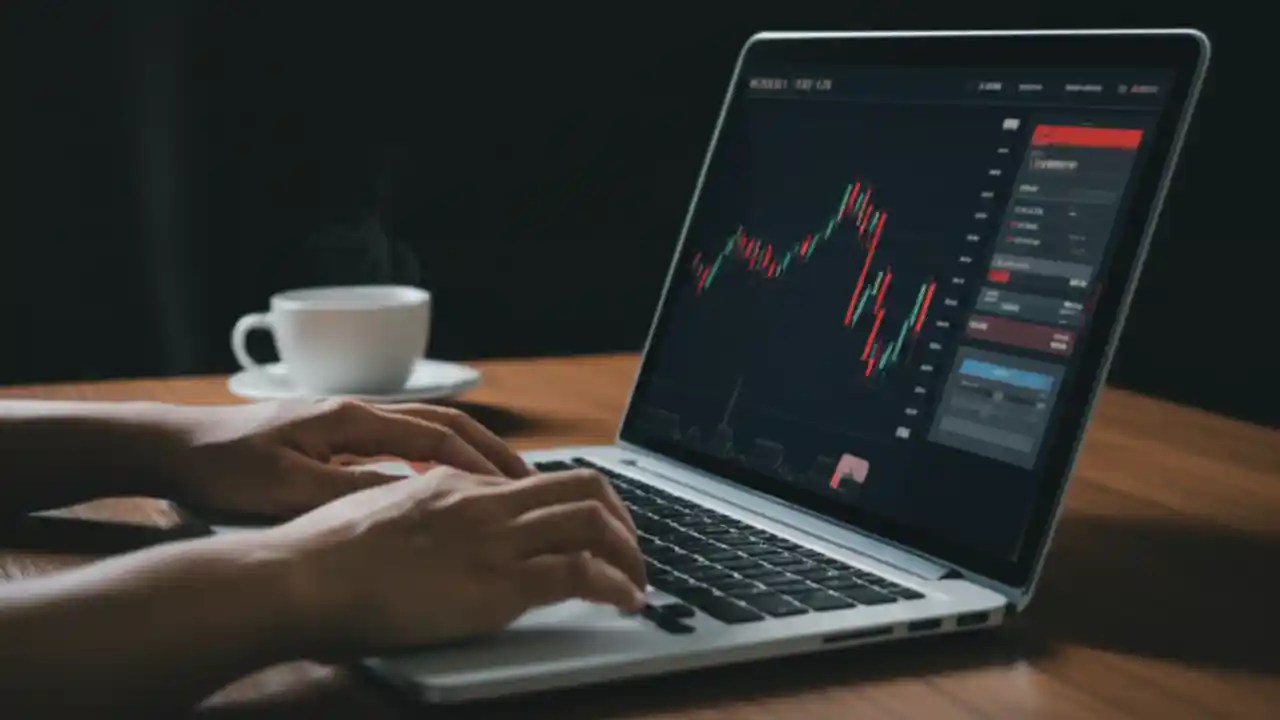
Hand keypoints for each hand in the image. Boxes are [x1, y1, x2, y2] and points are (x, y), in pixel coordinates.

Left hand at [169, 399, 531, 519]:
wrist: (175, 447)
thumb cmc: (223, 466)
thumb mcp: (284, 487)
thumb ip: (348, 490)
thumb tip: (413, 494)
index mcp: (350, 419)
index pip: (436, 435)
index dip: (479, 462)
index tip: (513, 489)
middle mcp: (356, 413)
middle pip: (441, 423)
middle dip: (488, 449)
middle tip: (527, 480)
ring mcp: (346, 422)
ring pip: (424, 431)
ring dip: (466, 452)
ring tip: (499, 482)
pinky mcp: (334, 437)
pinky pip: (401, 444)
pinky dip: (435, 459)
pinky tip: (442, 484)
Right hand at [269, 464, 645, 651]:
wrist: (297, 577)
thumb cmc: (319, 557)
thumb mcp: (376, 514)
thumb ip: (416, 515)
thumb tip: (432, 534)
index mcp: (455, 484)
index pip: (538, 482)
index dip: (576, 506)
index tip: (589, 531)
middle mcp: (483, 502)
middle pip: (582, 487)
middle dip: (620, 519)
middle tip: (629, 552)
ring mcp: (492, 541)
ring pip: (592, 523)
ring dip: (629, 553)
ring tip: (637, 582)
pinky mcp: (495, 586)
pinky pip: (579, 573)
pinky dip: (616, 586)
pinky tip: (627, 602)